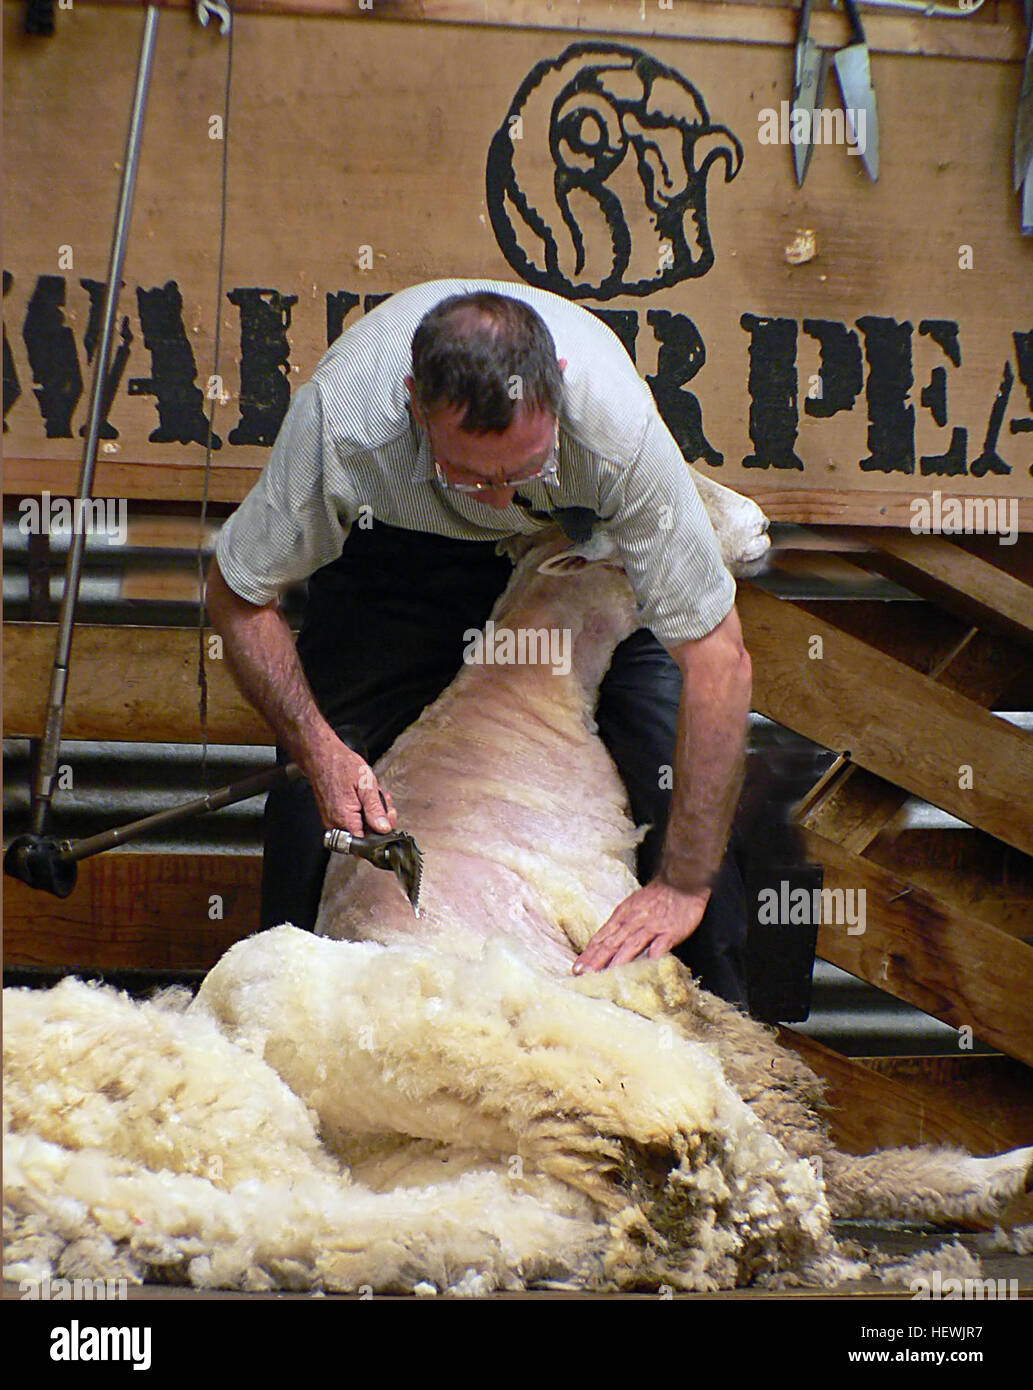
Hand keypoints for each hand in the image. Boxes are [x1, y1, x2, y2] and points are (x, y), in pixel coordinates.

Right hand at [304, 735, 396, 837]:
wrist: (321, 756)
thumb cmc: (341, 766)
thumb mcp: (366, 785)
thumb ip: (375, 809)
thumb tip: (383, 828)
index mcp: (345, 819)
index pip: (365, 845)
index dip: (380, 836)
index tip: (386, 822)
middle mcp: (336, 824)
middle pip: (364, 836)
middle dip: (378, 821)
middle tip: (384, 804)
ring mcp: (332, 821)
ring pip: (359, 828)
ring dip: (371, 814)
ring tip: (374, 796)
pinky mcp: (332, 816)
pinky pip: (351, 820)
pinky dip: (361, 811)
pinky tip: (365, 798)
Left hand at [571, 881, 710, 973]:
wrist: (681, 880)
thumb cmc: (656, 896)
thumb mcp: (631, 906)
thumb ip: (620, 925)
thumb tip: (604, 944)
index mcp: (622, 916)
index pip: (601, 937)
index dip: (588, 954)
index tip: (576, 968)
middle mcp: (633, 922)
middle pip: (611, 943)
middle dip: (596, 960)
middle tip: (583, 975)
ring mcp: (651, 927)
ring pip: (631, 945)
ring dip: (617, 961)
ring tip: (605, 976)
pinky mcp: (670, 932)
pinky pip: (659, 947)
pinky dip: (650, 958)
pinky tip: (643, 970)